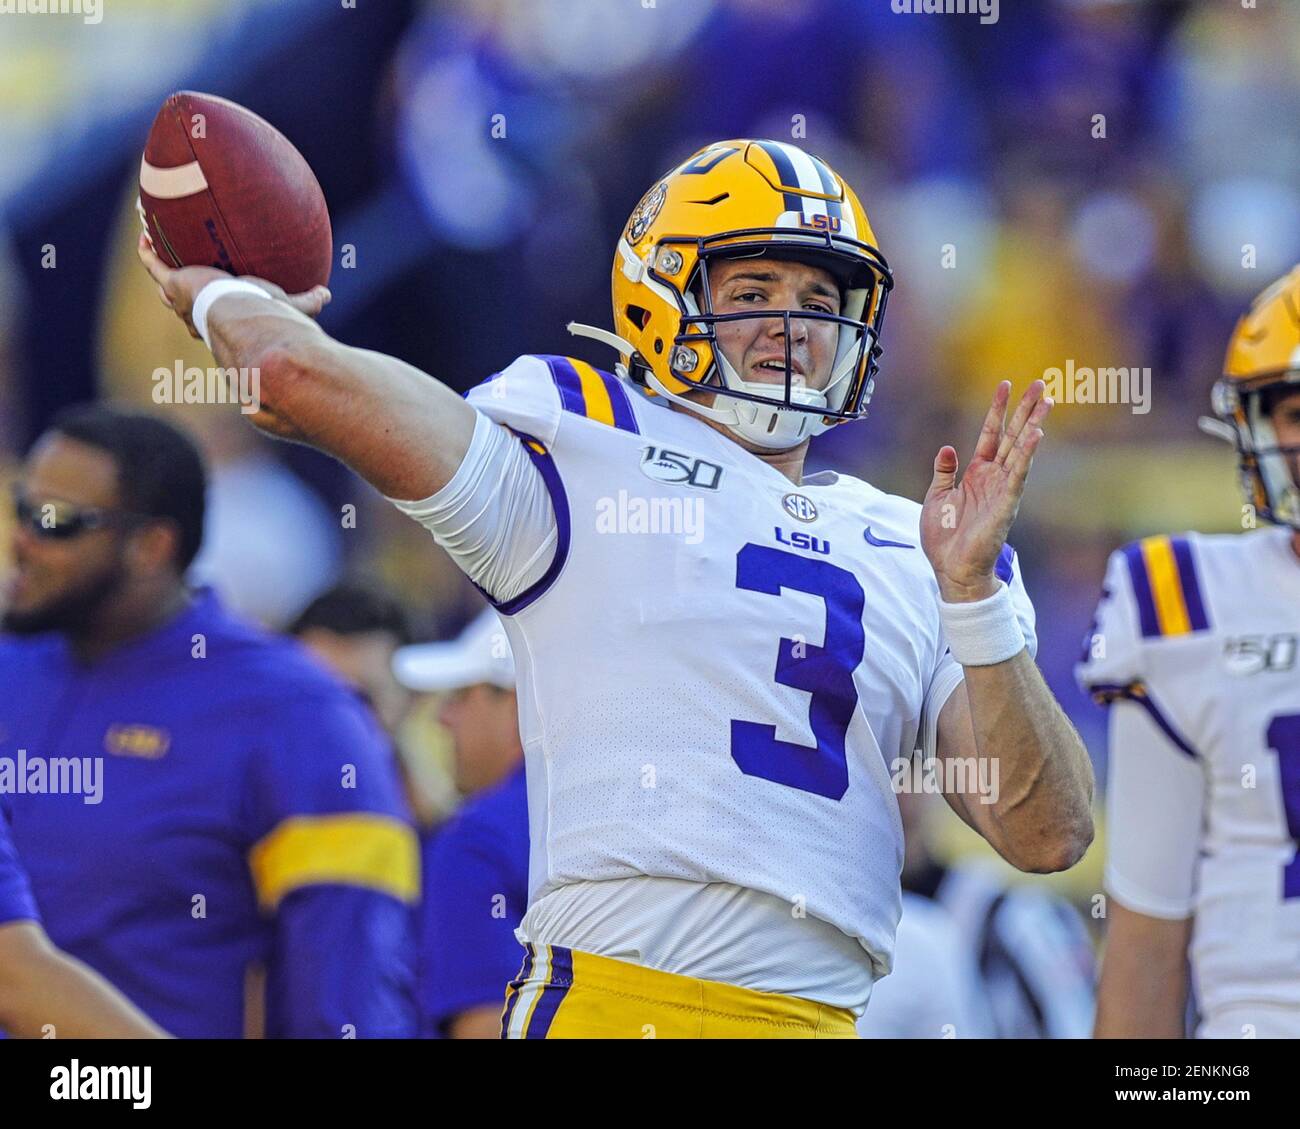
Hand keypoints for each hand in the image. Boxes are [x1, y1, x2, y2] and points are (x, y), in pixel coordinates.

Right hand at [136, 232, 330, 338]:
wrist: (241, 315)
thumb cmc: (267, 316)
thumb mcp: (288, 305)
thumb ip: (307, 302)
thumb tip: (327, 294)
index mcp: (217, 323)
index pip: (204, 318)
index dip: (202, 309)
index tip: (208, 295)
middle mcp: (193, 314)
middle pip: (177, 303)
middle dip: (173, 289)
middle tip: (173, 270)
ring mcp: (180, 298)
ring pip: (161, 281)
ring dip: (156, 261)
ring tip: (152, 242)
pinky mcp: (173, 281)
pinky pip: (150, 262)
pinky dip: (146, 247)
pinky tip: (144, 229)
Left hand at [920, 380, 1051, 601]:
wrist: (951, 568)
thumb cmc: (944, 538)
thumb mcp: (936, 497)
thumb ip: (944, 472)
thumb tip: (948, 448)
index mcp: (976, 474)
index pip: (990, 434)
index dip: (997, 410)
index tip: (1005, 386)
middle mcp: (993, 477)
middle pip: (1011, 435)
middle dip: (1025, 410)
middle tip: (1040, 384)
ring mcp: (1002, 489)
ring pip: (1020, 450)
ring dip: (1033, 424)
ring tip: (1047, 401)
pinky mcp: (1006, 503)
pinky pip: (1019, 474)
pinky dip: (1027, 454)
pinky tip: (1036, 435)